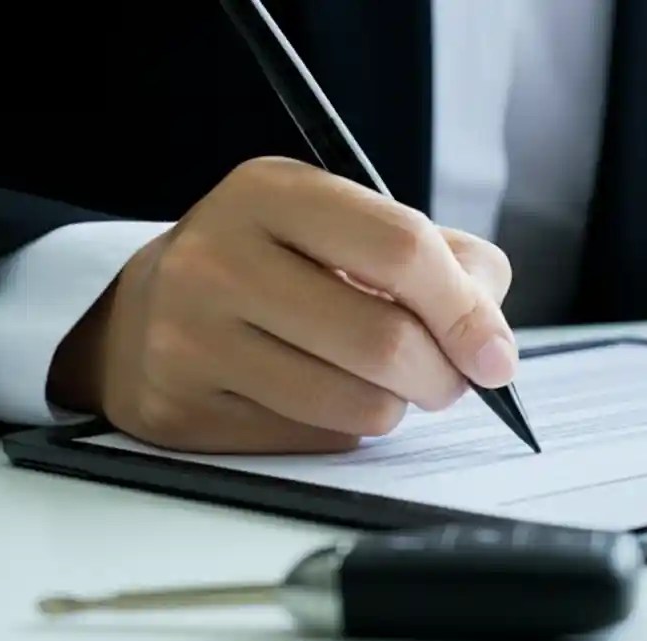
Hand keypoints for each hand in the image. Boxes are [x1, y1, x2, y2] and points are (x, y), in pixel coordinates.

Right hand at [48, 157, 516, 452]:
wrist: (151, 305)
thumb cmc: (279, 262)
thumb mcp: (349, 224)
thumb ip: (443, 261)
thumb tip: (492, 344)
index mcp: (270, 193)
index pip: (401, 249)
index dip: (466, 311)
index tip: (496, 355)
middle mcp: (217, 258)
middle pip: (383, 341)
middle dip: (442, 376)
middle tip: (449, 380)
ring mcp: (188, 338)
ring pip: (354, 405)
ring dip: (394, 407)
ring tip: (380, 382)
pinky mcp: (180, 411)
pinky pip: (310, 440)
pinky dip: (340, 428)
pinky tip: (317, 394)